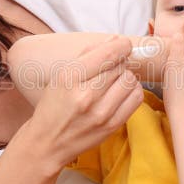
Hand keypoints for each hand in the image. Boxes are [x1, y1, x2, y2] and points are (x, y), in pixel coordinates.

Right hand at [18, 36, 143, 171]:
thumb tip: (114, 40)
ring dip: (125, 77)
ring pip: (130, 80)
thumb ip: (87, 55)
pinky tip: (119, 93)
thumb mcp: (60, 76)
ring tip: (113, 82)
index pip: (108, 54)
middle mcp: (87, 95)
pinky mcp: (112, 126)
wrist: (47, 143)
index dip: (121, 45)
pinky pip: (136, 98)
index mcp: (70, 78)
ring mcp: (101, 113)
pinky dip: (131, 91)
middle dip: (118, 63)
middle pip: (120, 66)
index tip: (123, 44)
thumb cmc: (53, 106)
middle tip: (109, 69)